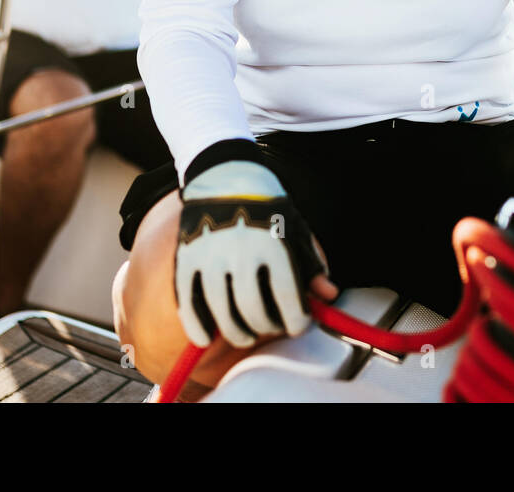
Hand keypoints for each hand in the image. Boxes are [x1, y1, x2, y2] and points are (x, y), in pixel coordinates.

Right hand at [175, 158, 330, 348]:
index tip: (298, 325)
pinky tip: (206, 338)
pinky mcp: (186, 257)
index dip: (296, 321)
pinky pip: (188, 302)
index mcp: (273, 244)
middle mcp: (241, 251)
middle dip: (265, 327)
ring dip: (236, 332)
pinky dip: (196, 326)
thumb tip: (328, 296)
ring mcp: (210, 255)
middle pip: (254, 311)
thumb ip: (311, 265)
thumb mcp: (296, 230)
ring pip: (222, 312)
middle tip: (269, 327)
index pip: (288, 299)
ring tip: (244, 335)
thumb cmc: (268, 206)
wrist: (224, 174)